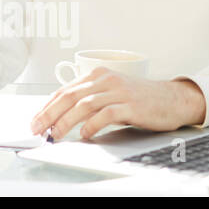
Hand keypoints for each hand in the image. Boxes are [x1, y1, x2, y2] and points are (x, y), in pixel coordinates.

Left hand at [30, 71, 206, 140]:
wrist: (173, 98)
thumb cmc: (140, 98)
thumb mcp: (111, 93)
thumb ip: (90, 99)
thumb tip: (62, 116)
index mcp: (97, 75)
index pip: (64, 90)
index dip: (47, 106)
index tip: (35, 120)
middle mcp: (105, 80)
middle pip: (69, 96)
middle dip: (49, 113)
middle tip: (38, 128)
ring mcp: (118, 91)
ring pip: (84, 104)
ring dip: (66, 121)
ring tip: (56, 134)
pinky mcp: (131, 105)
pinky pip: (106, 114)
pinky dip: (92, 124)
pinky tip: (84, 134)